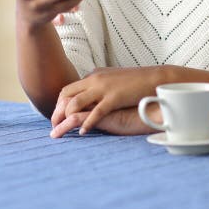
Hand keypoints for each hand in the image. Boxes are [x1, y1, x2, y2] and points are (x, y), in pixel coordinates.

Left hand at [50, 66, 164, 134]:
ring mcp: (104, 87)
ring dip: (65, 117)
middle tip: (53, 125)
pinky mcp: (114, 97)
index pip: (69, 88)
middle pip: (67, 95)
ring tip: (61, 131)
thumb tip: (93, 97)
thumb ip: (101, 87)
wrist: (156, 78)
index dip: (60, 104)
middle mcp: (95, 79)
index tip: (57, 116)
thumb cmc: (138, 81)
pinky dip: (87, 123)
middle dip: (57, 111)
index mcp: (95, 74)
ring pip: (75, 102)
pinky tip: (82, 133)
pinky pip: (96, 112)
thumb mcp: (114, 80)